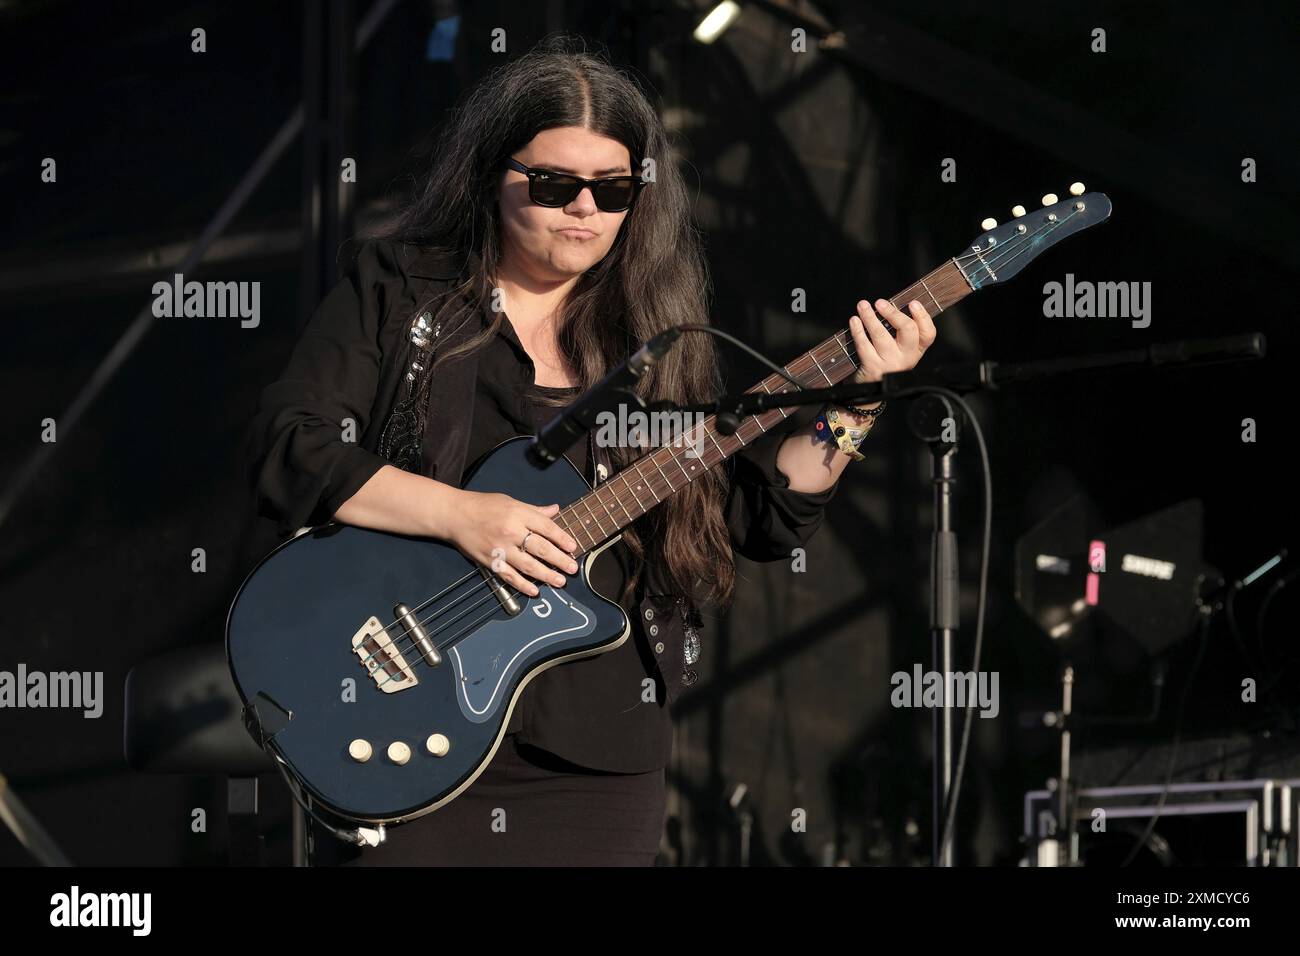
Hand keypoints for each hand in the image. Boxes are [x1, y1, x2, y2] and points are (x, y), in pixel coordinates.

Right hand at [442, 490, 579, 596]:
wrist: (454, 515)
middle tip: (572, 568)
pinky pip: (509, 576)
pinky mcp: (490, 562)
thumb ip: (534, 510)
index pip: (546, 527)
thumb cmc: (483, 506)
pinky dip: (522, 584)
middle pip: (541, 548)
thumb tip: (556, 510)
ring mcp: (500, 548)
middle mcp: (511, 531)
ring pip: (528, 565)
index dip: (562, 538)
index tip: (573, 547)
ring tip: (560, 581)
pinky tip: (534, 590)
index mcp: (518, 514)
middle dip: (559, 560)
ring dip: (546, 575)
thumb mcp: (511, 501)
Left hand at [845, 298, 936, 409]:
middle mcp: (907, 357)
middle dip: (893, 313)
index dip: (922, 316)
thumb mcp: (899, 349)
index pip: (928, 333)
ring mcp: (891, 363)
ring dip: (870, 317)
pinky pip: (864, 345)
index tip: (913, 303)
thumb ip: (900, 330)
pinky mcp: (874, 368)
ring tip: (862, 305)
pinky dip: (858, 330)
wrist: (871, 390)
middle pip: (908, 330)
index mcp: (917, 350)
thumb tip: (890, 304)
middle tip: (880, 302)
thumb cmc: (885, 360)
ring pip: (881, 335)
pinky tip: (854, 320)